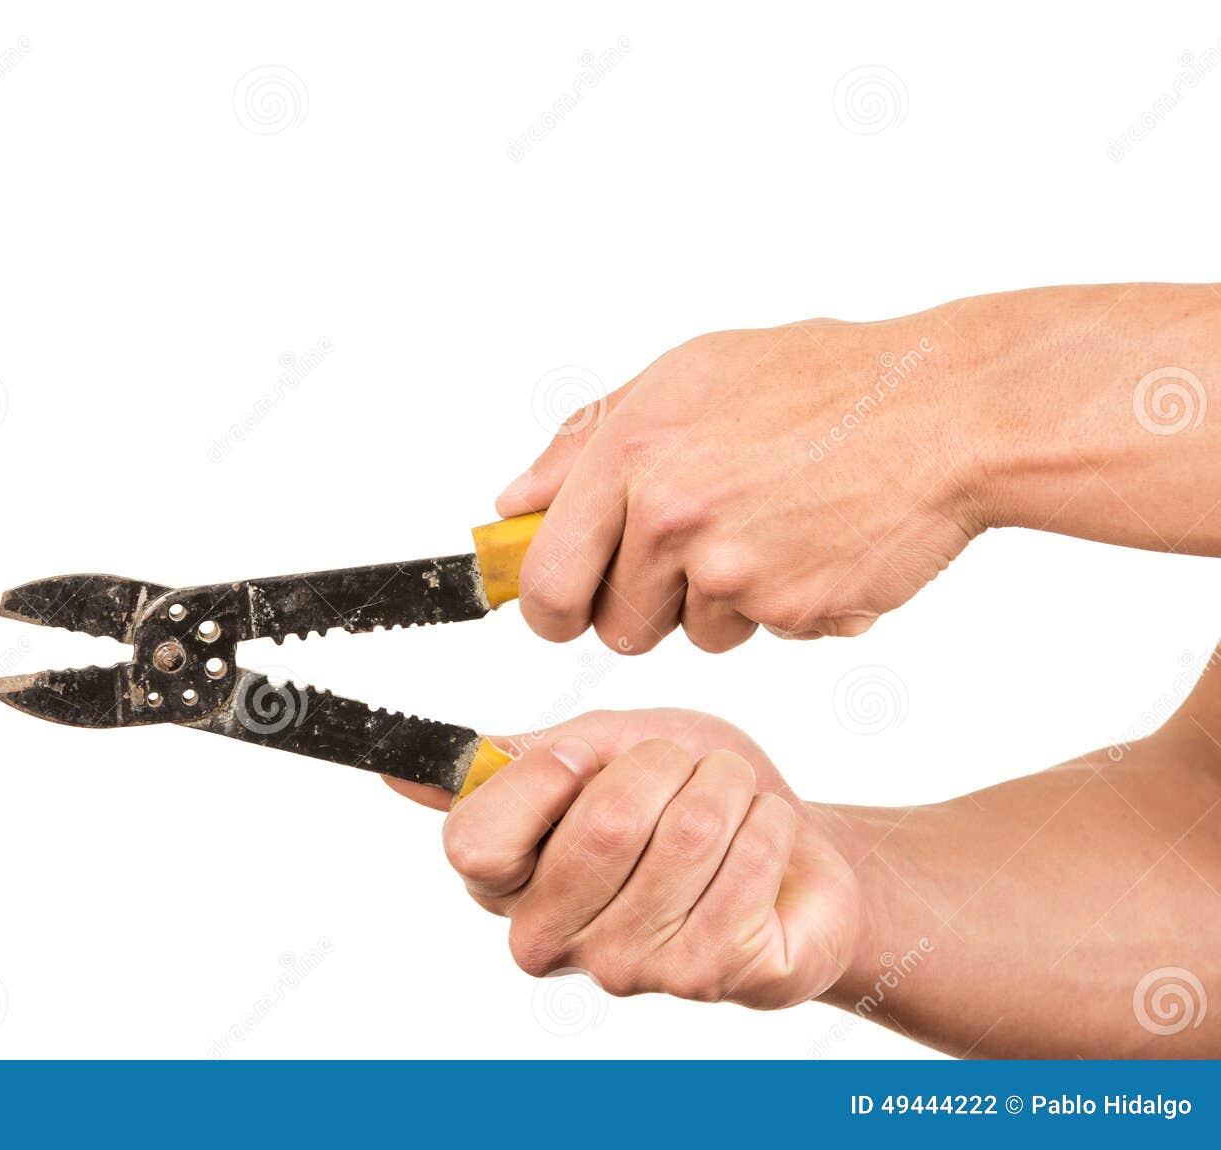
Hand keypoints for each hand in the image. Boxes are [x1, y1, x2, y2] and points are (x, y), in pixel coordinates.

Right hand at [388, 710, 860, 1007]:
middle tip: (686, 770)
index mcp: (505, 881)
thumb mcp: (599, 749)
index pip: (474, 842)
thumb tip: (397, 773)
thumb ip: (517, 760)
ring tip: (730, 798)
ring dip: (727, 789)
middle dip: (665, 765)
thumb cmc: (683, 793)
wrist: (785, 845)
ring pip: (687, 833)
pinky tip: (762, 837)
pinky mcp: (706, 978)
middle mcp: (550, 938)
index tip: (581, 757)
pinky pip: (744, 866)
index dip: (539, 783)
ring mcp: (625, 968)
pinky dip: (768, 825)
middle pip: (602, 825)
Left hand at [501, 314, 981, 652]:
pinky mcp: (788, 607)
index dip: (549, 605)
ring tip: (769, 528)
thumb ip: (583, 443)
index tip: (564, 606)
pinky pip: (757, 634)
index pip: (544, 576)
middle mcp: (669, 512)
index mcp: (630, 450)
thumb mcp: (684, 376)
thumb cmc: (818, 383)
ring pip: (689, 634)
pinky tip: (813, 544)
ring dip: (719, 604)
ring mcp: (730, 567)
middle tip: (686, 562)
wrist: (943, 409)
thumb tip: (513, 505)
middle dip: (640, 609)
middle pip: (612, 625)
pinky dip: (781, 606)